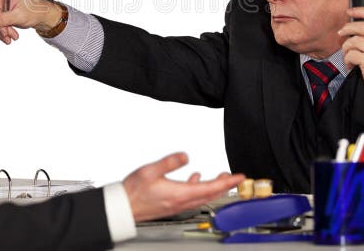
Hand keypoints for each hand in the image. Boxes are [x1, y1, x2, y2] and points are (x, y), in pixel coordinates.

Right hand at [122, 152, 243, 222]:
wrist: (124, 207)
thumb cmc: (134, 191)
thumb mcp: (150, 171)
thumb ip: (170, 162)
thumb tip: (186, 156)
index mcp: (180, 194)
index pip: (210, 188)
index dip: (227, 182)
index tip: (239, 177)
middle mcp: (182, 202)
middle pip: (210, 194)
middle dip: (225, 186)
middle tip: (235, 178)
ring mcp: (177, 204)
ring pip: (202, 196)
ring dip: (214, 187)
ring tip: (221, 179)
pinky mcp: (172, 204)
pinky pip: (192, 197)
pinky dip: (199, 188)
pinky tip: (196, 179)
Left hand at [339, 4, 363, 127]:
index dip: (360, 10)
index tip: (350, 11)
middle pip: (361, 26)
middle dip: (347, 29)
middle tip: (341, 34)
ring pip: (354, 41)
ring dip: (346, 48)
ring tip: (349, 56)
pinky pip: (351, 54)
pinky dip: (347, 60)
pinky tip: (351, 65)